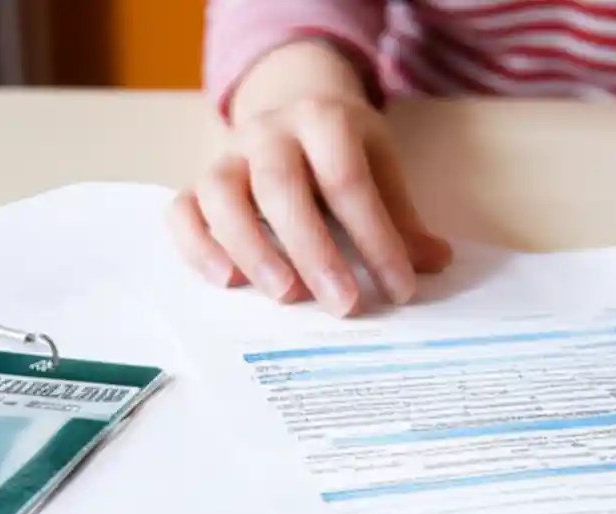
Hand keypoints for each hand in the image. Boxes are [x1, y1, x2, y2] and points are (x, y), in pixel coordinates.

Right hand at [168, 71, 451, 315]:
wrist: (291, 107)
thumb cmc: (340, 151)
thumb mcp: (379, 166)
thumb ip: (401, 217)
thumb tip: (434, 261)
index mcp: (322, 119)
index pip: (348, 181)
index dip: (376, 238)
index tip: (399, 288)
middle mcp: (267, 131)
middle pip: (280, 187)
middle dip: (313, 251)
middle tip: (342, 304)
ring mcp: (226, 155)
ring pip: (221, 195)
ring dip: (252, 250)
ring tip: (286, 296)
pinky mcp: (196, 183)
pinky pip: (181, 211)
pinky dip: (197, 246)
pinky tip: (226, 282)